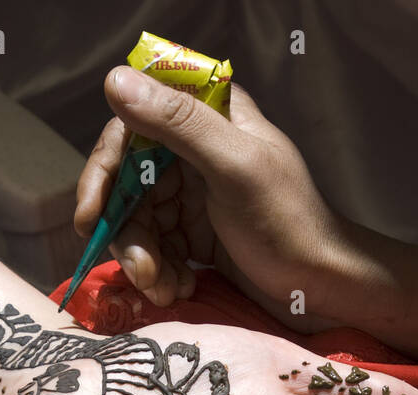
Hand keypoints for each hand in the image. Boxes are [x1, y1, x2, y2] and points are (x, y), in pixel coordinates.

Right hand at [75, 66, 401, 328]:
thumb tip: (115, 81)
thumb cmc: (290, 224)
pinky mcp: (194, 234)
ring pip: (137, 221)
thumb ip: (178, 124)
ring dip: (143, 260)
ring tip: (166, 289)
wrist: (325, 288)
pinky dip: (159, 272)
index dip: (105, 170)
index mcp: (208, 118)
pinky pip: (154, 248)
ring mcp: (193, 194)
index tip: (92, 214)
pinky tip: (180, 290)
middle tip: (140, 270)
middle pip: (127, 182)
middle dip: (127, 230)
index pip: (132, 127)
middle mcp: (195, 150)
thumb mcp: (234, 168)